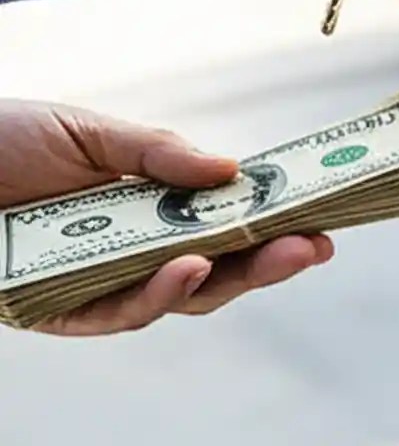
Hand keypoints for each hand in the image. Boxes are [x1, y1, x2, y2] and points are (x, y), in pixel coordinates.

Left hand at [0, 101, 331, 336]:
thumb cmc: (1, 141)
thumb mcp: (89, 132)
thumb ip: (160, 152)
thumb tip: (232, 169)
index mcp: (147, 209)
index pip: (222, 224)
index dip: (271, 224)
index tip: (320, 214)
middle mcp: (131, 253)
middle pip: (217, 269)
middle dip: (270, 260)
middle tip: (316, 244)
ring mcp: (99, 284)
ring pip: (180, 298)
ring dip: (231, 280)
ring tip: (272, 254)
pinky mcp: (59, 312)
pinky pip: (120, 313)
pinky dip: (159, 294)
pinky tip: (190, 268)